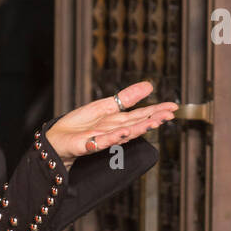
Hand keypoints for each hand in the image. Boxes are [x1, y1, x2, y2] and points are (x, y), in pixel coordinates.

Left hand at [44, 81, 177, 165]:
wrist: (57, 139)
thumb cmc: (79, 125)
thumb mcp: (105, 106)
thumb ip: (126, 98)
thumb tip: (149, 85)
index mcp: (118, 121)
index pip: (141, 115)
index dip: (157, 110)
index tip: (173, 107)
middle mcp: (114, 130)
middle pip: (136, 124)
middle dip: (153, 120)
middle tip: (170, 115)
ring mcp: (102, 138)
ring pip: (124, 133)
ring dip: (139, 129)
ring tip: (154, 122)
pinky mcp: (89, 145)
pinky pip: (103, 141)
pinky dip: (114, 137)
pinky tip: (124, 132)